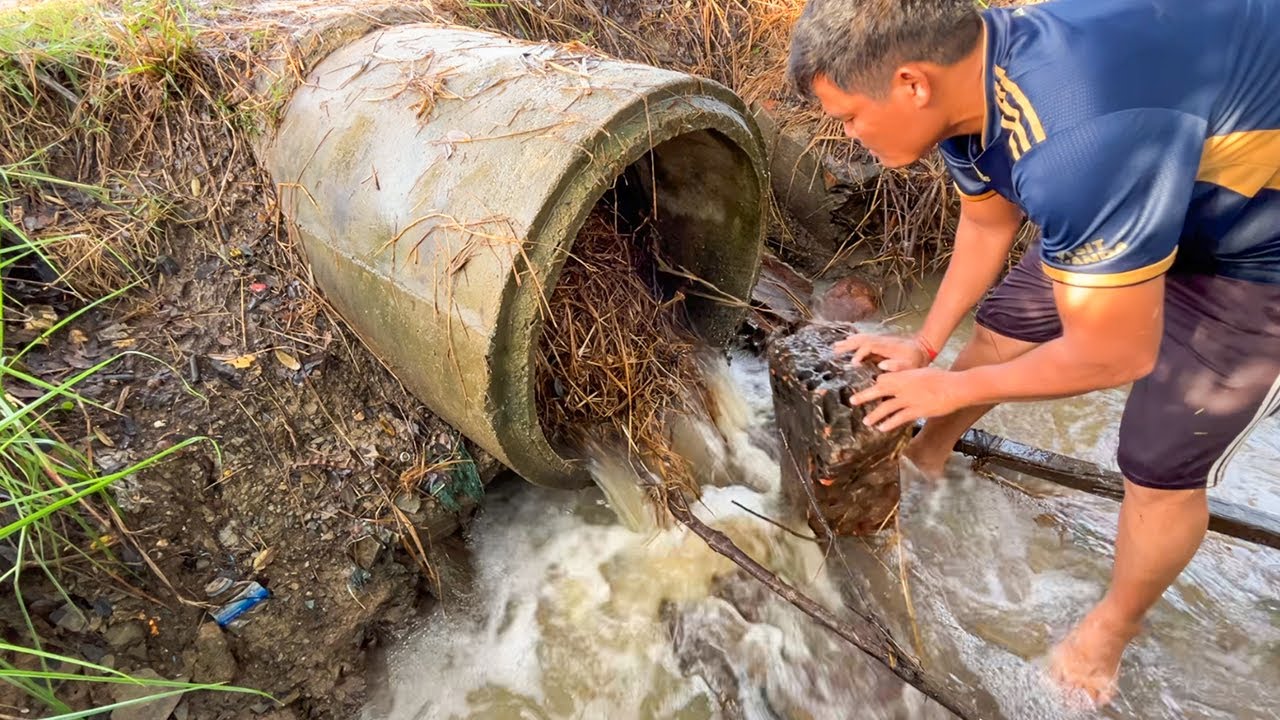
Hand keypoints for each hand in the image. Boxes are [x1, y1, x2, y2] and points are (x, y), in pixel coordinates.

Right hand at [833, 332, 932, 371]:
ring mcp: (881, 340)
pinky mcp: (880, 341)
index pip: (869, 346)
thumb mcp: (910, 366)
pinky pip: (864, 339)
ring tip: (836, 346)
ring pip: (862, 338)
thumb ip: (897, 366)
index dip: (860, 354)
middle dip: (848, 345)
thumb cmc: (916, 360)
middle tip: (835, 350)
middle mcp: (882, 341)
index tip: (853, 363)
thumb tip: (881, 365)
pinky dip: (854, 341)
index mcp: (888, 347)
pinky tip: (847, 343)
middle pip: (862, 339)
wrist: (923, 347)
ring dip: (849, 342)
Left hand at [849, 367, 969, 431]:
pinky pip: (899, 418)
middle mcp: (904, 386)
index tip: (865, 388)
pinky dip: (889, 423)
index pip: (883, 378)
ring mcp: (909, 399)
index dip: (874, 383)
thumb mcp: (921, 372)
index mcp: (904, 375)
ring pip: (886, 406)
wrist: (956, 387)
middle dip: (864, 396)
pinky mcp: (917, 410)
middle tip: (852, 401)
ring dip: (875, 415)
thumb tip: (894, 376)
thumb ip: (906, 375)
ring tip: (866, 421)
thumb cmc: (941, 378)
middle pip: (879, 390)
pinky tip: (882, 428)